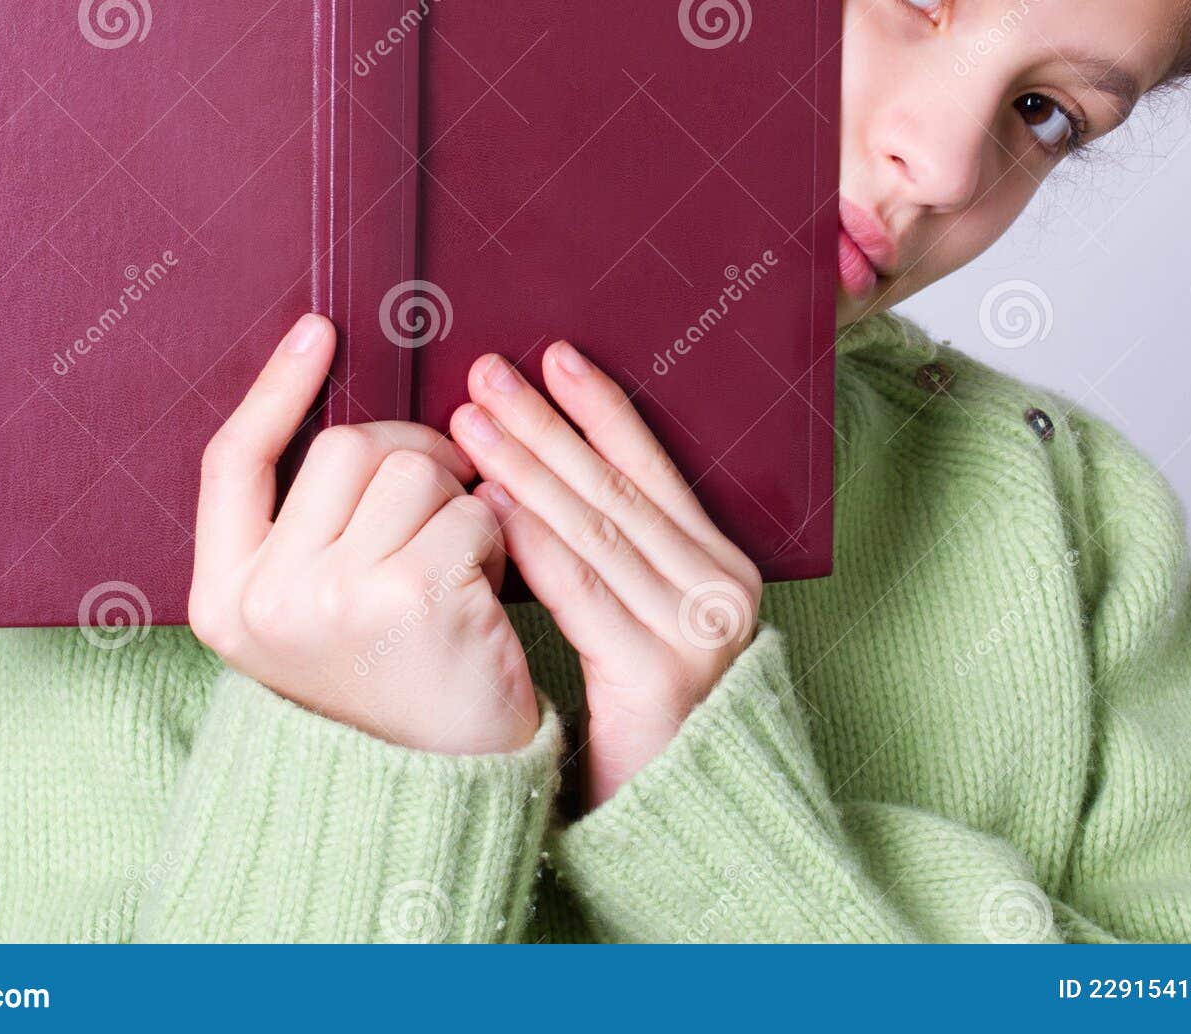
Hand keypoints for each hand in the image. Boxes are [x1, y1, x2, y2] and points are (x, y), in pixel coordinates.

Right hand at [188, 313, 538, 754]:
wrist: (440, 794)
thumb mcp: (308, 615)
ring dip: (457, 501)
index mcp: (223, 598)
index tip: (320, 329)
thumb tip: (357, 411)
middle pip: (346, 448)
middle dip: (411, 457)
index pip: (233, 461)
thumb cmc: (385, 685)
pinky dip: (495, 537)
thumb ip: (307, 525)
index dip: (276, 389)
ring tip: (460, 563)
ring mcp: (333, 597)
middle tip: (443, 503)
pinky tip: (489, 589)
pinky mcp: (413, 597)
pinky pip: (471, 510)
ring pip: (414, 469)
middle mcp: (266, 597)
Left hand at [451, 342, 761, 808]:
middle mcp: (719, 589)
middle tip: (486, 372)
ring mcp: (695, 630)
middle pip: (615, 487)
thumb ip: (613, 558)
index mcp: (719, 567)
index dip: (599, 409)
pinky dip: (533, 539)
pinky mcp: (659, 674)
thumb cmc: (647, 726)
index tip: (552, 357)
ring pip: (594, 526)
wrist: (684, 832)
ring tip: (471, 419)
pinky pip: (582, 589)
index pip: (650, 470)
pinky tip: (489, 502)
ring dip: (526, 465)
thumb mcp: (643, 625)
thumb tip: (534, 475)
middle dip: (546, 422)